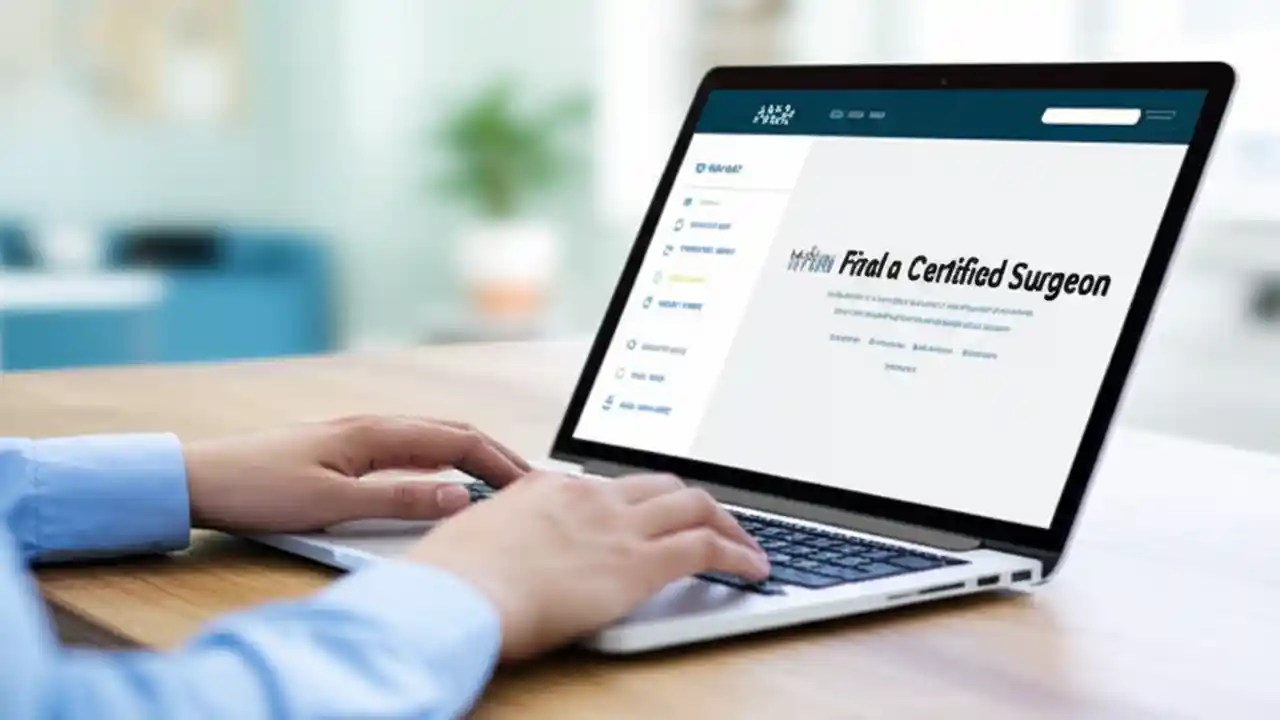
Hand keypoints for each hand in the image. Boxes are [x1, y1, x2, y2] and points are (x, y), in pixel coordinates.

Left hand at [183, 415, 529, 531]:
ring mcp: (357, 435)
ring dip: (467, 456)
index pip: (457, 440)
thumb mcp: (333, 504)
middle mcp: (371, 426)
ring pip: (430, 439)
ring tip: (494, 481)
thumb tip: (458, 496)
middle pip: (450, 432)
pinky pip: (407, 450)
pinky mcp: (343, 450)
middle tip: (526, 482)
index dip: (498, 461)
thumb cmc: (258, 488)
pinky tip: (439, 480)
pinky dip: (439, 462)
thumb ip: (399, 500)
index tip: (528, 485)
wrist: (198, 478)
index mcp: (375, 432)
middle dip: (493, 454)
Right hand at [408, 471, 769, 659]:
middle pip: (662, 484)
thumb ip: (497, 540)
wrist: (456, 595)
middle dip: (693, 502)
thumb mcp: (470, 544)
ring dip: (727, 524)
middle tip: (712, 522)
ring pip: (695, 505)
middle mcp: (589, 496)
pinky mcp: (639, 563)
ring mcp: (617, 525)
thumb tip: (494, 555)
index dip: (638, 502)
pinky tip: (753, 570)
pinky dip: (737, 555)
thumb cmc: (450, 582)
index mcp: (546, 488)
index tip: (648, 517)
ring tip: (744, 546)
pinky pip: (706, 547)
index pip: (608, 486)